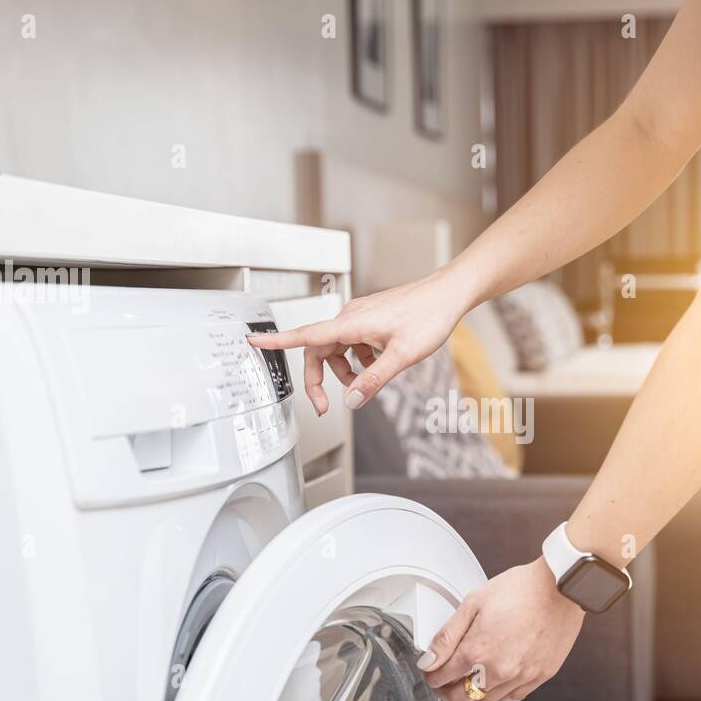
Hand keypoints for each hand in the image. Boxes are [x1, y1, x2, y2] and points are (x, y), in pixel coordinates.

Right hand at [247, 267, 475, 415]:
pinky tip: (379, 363)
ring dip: (344, 370)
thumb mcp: (403, 355)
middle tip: (326, 406)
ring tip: (367, 381)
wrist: (447, 294)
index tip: (252, 342)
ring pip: (336, 349)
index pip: (305, 334)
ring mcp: (359, 318)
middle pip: (318, 351)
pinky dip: (360, 359)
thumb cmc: (428, 317)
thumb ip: (375, 378)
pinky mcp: (369, 320)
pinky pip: (352, 344)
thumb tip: (352, 399)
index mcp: (351, 323)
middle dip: (320, 379)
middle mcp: (350, 317)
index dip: (277, 340)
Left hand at [417, 559, 584, 700]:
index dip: (430, 677)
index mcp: (477, 651)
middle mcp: (498, 670)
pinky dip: (496, 698)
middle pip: (461, 697)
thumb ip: (447, 636)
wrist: (560, 588)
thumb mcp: (473, 603)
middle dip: (445, 695)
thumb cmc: (521, 589)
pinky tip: (490, 693)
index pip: (442, 677)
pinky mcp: (540, 676)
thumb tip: (428, 660)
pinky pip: (512, 698)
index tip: (429, 673)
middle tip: (440, 690)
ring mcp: (521, 676)